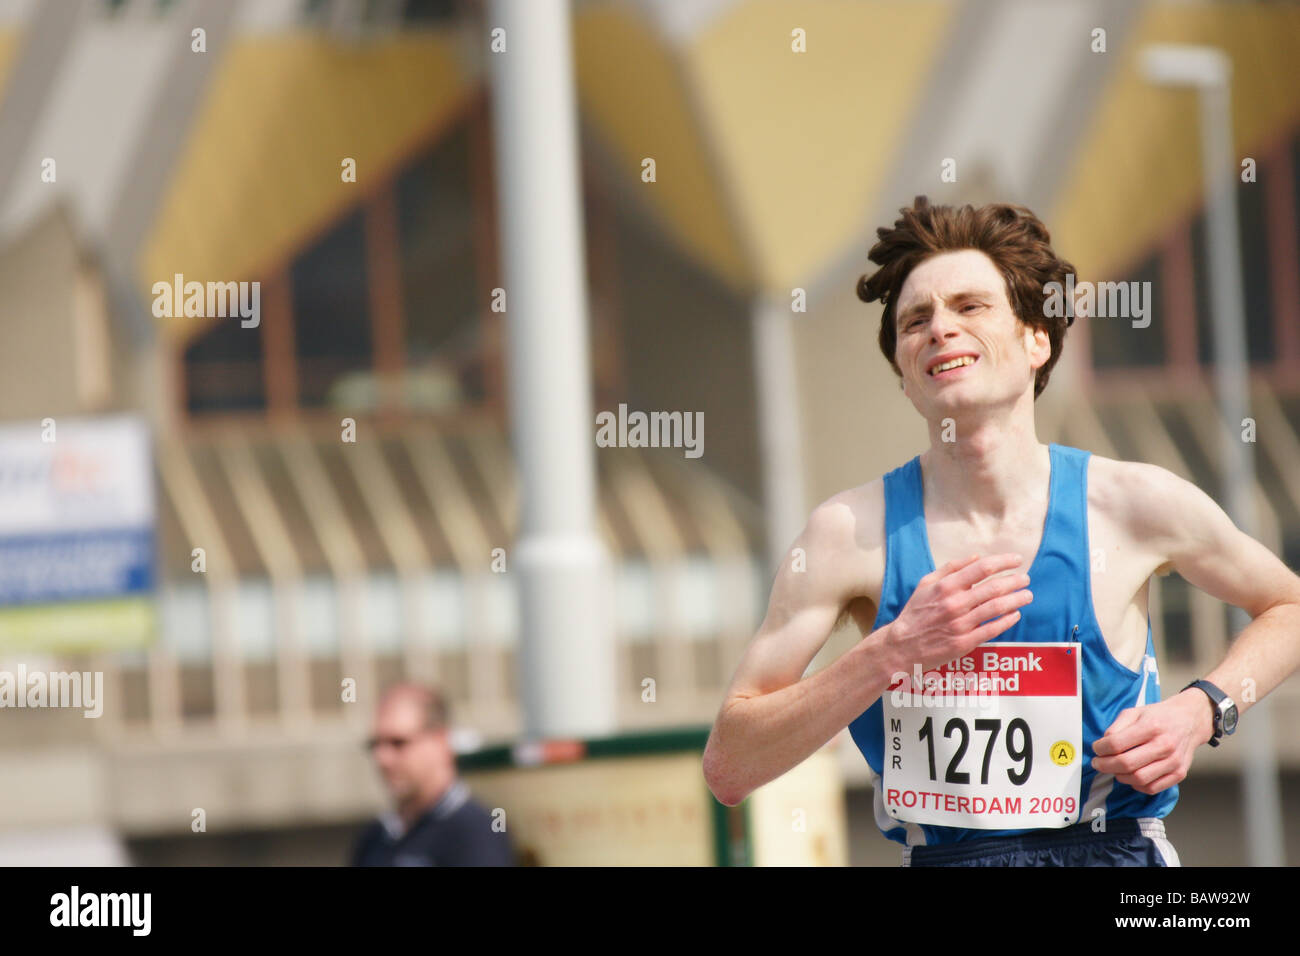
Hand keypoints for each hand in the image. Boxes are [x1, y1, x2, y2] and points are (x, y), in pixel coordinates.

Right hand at [882, 553, 1032, 673]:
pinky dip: (1007, 620)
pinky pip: (992, 629)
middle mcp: (954, 603)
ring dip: (1017, 599)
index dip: (1004, 561)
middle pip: (994, 587)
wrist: (902, 646)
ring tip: (1027, 595)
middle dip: (1015, 581)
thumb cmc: (915, 613)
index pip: (982, 568)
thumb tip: (976, 557)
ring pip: (997, 607)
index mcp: (946, 586)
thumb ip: (950, 568)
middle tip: (1026, 579)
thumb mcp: (926, 584)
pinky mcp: (964, 642)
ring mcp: (960, 624)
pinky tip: (1016, 614)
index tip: (1017, 560)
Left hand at [1091, 690, 1213, 793]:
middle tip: (1098, 763)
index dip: (1100, 749)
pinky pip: (1152, 788)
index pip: (1116, 743)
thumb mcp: (1134, 712)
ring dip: (1120, 776)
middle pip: (1126, 764)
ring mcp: (1173, 762)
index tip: (1096, 749)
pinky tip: (1131, 776)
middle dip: (1105, 766)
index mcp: (1151, 726)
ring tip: (1114, 769)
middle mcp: (1164, 745)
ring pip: (1138, 779)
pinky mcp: (1179, 773)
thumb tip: (1103, 745)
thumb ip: (1116, 727)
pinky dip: (1137, 785)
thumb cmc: (1159, 716)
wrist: (1189, 720)